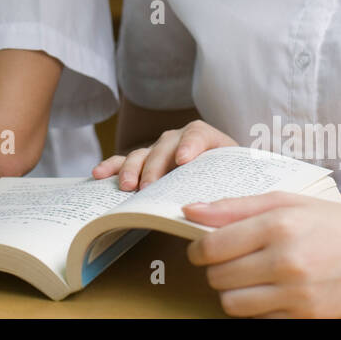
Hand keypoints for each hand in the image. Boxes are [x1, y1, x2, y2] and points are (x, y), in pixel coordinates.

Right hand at [92, 119, 237, 190]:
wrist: (229, 177)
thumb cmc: (236, 181)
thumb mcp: (241, 181)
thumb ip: (237, 188)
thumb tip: (231, 205)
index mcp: (209, 140)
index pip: (198, 134)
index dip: (190, 145)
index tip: (183, 161)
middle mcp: (180, 140)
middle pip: (165, 146)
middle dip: (156, 167)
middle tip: (150, 188)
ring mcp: (160, 151)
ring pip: (143, 153)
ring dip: (132, 169)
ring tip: (127, 186)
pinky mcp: (145, 162)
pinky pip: (124, 160)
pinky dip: (112, 166)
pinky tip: (99, 174)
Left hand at [183, 192, 340, 317]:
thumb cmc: (331, 221)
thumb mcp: (285, 201)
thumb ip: (234, 206)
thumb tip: (189, 210)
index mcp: (278, 225)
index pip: (211, 247)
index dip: (197, 250)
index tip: (200, 249)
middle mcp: (288, 260)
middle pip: (219, 278)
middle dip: (215, 270)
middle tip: (228, 261)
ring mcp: (299, 293)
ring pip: (233, 304)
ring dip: (231, 292)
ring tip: (246, 278)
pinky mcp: (309, 317)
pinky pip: (260, 320)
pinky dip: (257, 308)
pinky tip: (269, 291)